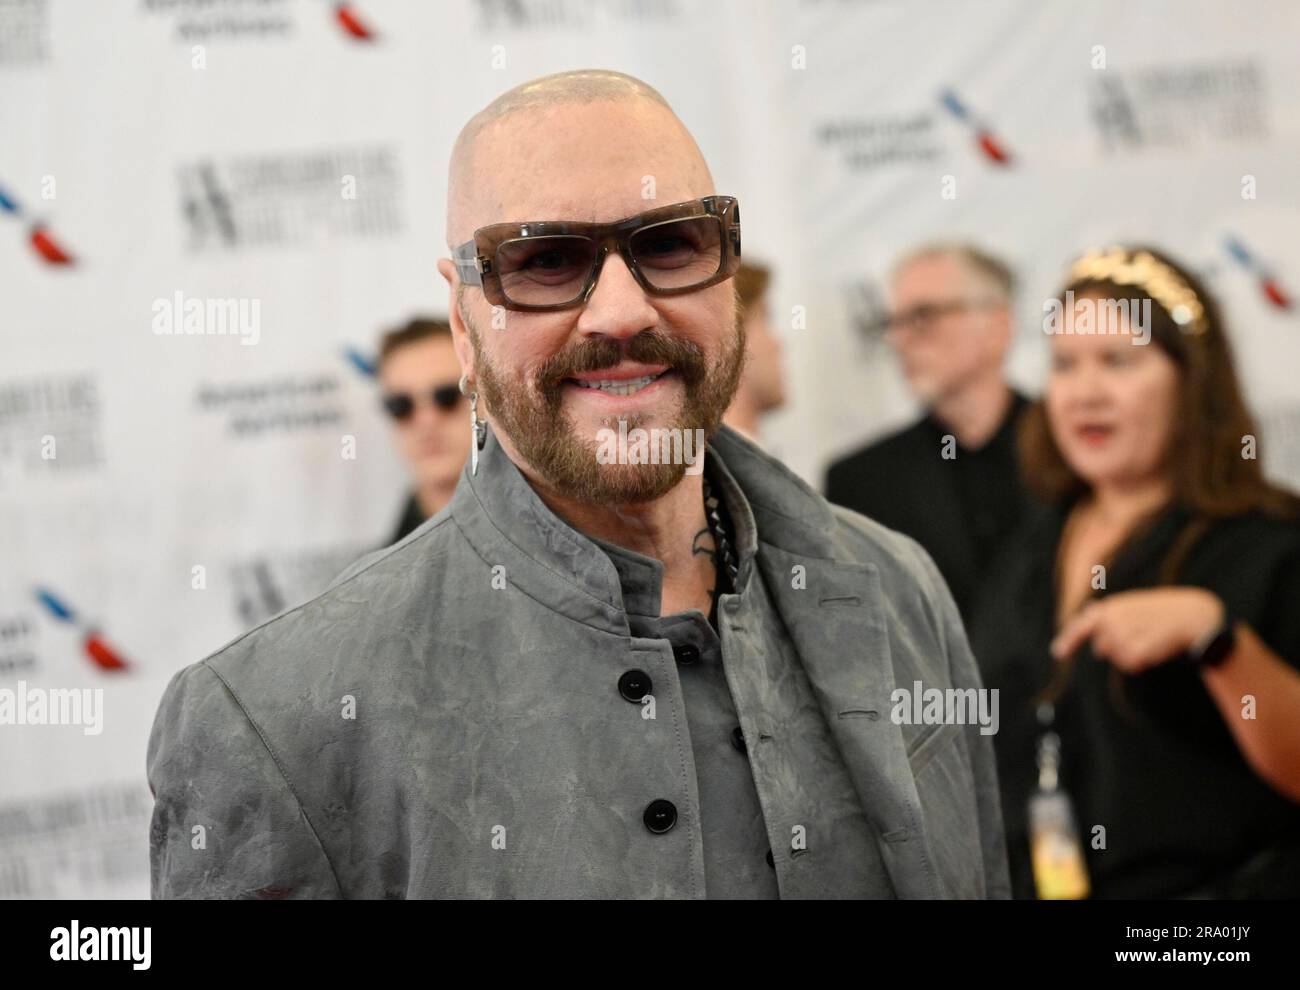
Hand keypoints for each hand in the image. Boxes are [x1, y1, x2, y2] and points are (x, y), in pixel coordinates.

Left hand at [1050, 588, 1225, 673]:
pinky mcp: (1137, 648)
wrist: (1196, 614)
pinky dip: (1140, 662)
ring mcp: (1124, 633)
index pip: (1083, 624)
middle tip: (1142, 635)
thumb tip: (1089, 615)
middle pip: (1103, 647)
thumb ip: (1110, 614)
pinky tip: (1154, 650)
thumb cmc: (1164, 611)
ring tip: (1151, 639)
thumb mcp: (1134, 606)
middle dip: (1117, 648)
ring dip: (1132, 655)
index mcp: (1111, 606)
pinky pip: (1130, 664)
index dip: (1069, 639)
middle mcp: (1113, 618)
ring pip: (1117, 658)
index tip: (1057, 652)